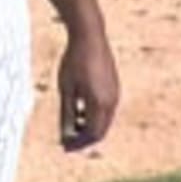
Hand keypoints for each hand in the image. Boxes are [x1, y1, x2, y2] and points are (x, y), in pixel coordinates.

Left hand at [58, 30, 119, 151]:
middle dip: (84, 138)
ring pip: (105, 120)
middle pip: (101, 130)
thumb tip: (65, 134)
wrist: (90, 35)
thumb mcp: (66, 88)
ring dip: (90, 127)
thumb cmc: (74, 60)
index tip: (64, 146)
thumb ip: (67, 113)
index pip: (92, 134)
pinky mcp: (115, 86)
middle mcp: (112, 101)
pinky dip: (96, 116)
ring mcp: (116, 93)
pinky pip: (108, 109)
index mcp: (99, 102)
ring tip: (72, 125)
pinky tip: (81, 110)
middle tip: (67, 140)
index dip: (78, 143)